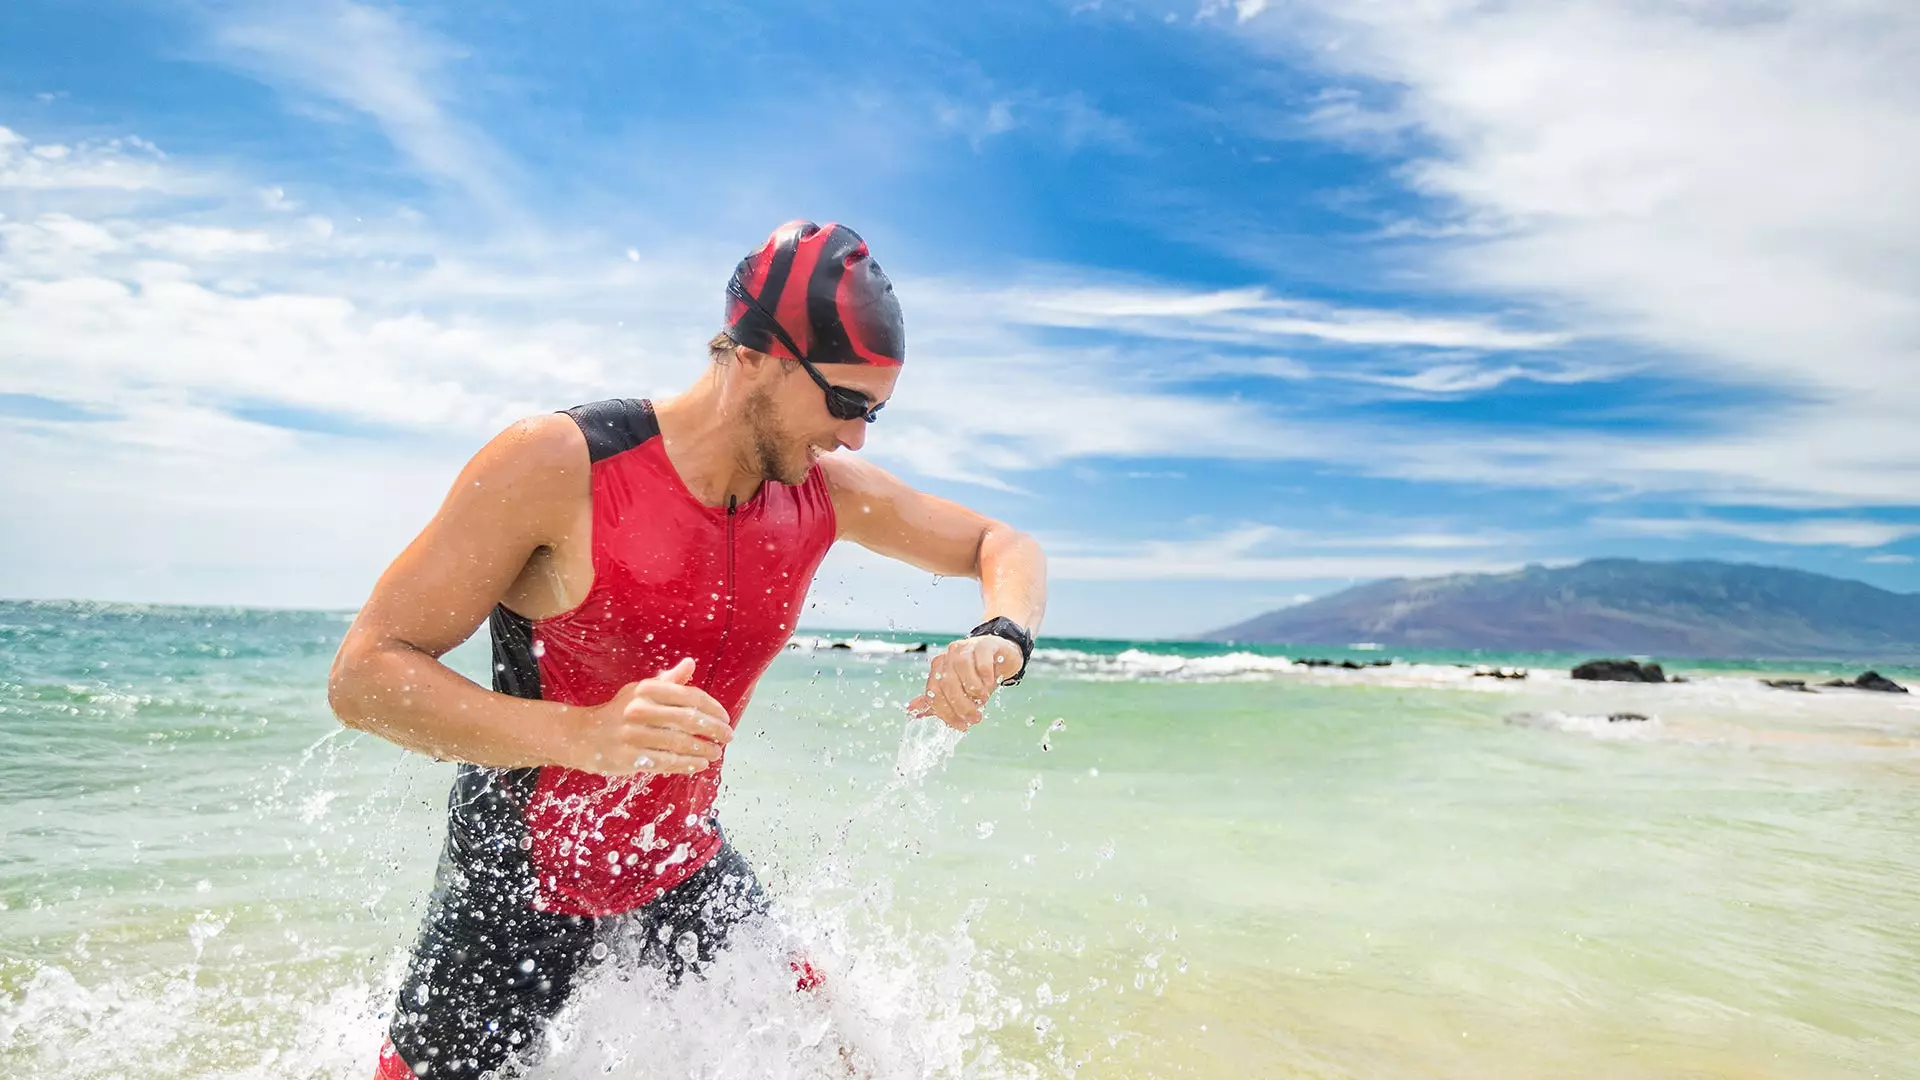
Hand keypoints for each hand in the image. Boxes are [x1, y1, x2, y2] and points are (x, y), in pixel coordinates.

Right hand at [566, 657, 733, 775]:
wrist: (580, 735)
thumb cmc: (617, 712)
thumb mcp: (640, 692)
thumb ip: (668, 681)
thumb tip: (690, 664)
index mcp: (646, 690)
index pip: (689, 696)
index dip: (712, 708)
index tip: (725, 718)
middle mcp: (640, 709)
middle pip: (688, 719)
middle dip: (713, 730)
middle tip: (728, 737)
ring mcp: (633, 734)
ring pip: (679, 743)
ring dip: (703, 749)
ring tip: (716, 753)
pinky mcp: (628, 758)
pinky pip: (666, 762)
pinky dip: (687, 764)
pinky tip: (699, 764)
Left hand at [907, 635, 1020, 731]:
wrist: (1001, 657)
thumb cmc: (977, 676)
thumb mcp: (957, 692)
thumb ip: (936, 701)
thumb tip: (912, 712)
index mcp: (938, 668)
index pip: (933, 692)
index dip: (946, 712)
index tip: (961, 726)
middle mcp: (949, 656)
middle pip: (946, 682)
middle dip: (961, 705)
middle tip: (975, 718)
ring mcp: (966, 647)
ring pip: (961, 667)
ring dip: (973, 689)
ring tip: (983, 700)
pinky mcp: (985, 644)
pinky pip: (981, 659)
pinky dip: (985, 674)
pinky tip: (990, 683)